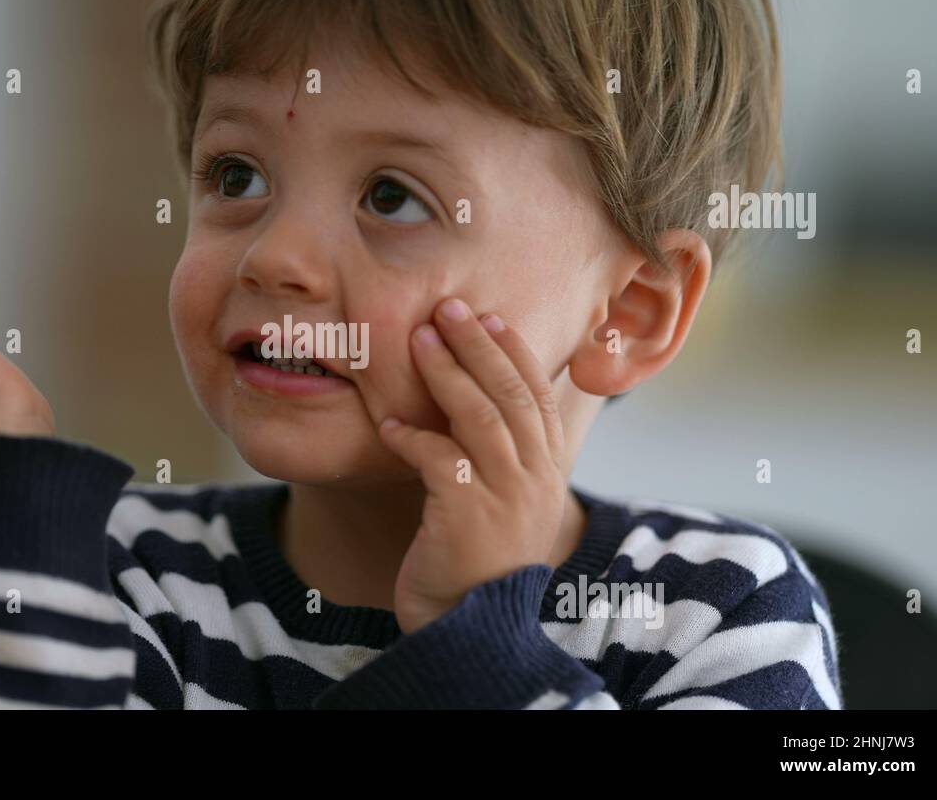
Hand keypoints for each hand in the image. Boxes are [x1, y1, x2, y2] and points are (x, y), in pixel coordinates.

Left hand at [378, 297, 567, 634]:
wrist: (468, 627)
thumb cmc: (476, 560)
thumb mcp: (501, 502)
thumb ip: (499, 457)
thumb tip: (472, 402)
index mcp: (547, 470)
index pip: (537, 396)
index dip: (515, 352)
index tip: (490, 317)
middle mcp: (535, 478)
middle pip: (509, 393)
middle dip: (477, 344)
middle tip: (448, 309)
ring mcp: (506, 496)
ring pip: (479, 416)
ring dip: (446, 371)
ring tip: (419, 339)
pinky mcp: (468, 516)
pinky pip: (438, 460)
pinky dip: (412, 436)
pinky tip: (389, 424)